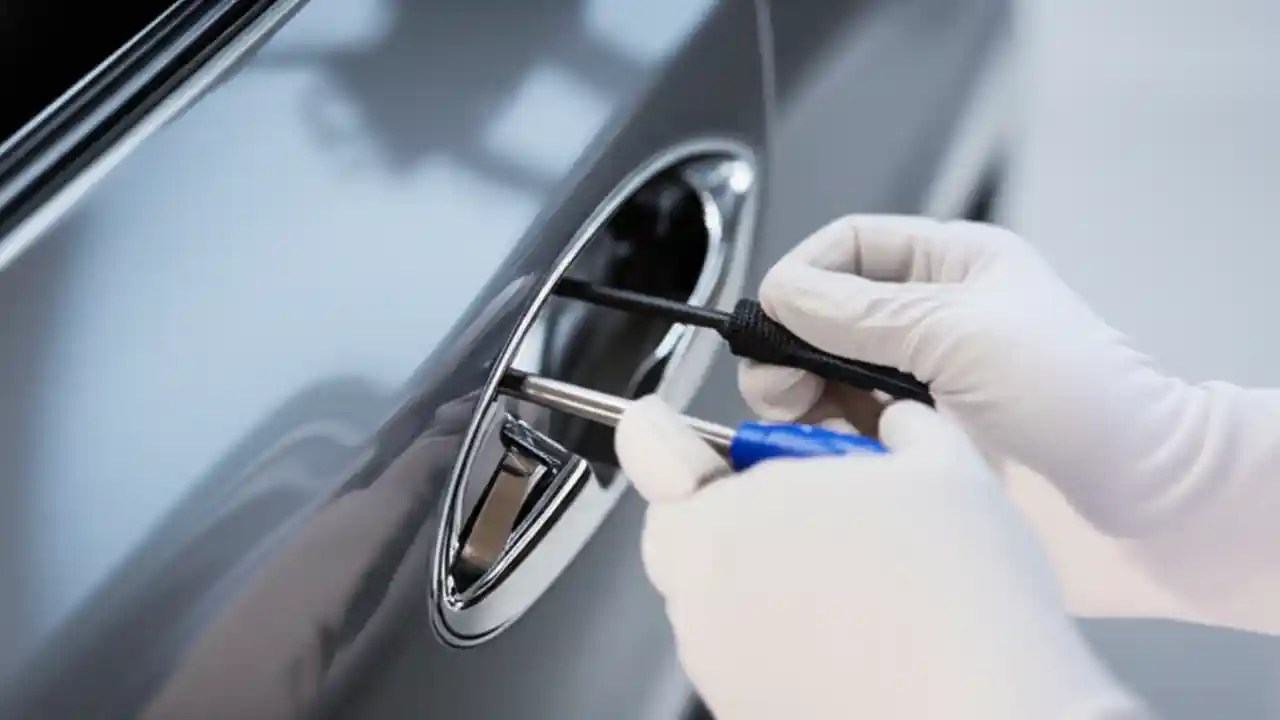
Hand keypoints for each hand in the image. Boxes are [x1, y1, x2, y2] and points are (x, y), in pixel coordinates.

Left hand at [616, 395, 1145, 719]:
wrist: (986, 716)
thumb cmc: (957, 600)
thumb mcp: (943, 466)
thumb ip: (895, 426)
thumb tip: (895, 424)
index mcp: (727, 518)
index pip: (652, 458)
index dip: (664, 440)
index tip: (665, 432)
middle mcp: (703, 592)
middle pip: (688, 533)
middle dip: (736, 515)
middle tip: (810, 515)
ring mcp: (719, 660)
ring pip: (717, 595)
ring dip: (761, 576)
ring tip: (850, 583)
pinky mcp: (741, 705)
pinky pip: (745, 652)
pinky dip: (779, 636)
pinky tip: (849, 633)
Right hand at [743, 214, 1211, 535]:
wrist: (1137, 492)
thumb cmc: (1078, 396)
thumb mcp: (961, 335)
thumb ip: (863, 313)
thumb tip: (782, 292)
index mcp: (952, 263)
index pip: (850, 246)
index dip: (802, 275)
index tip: (770, 315)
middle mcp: (933, 314)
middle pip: (828, 311)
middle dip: (792, 342)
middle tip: (776, 386)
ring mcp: (925, 376)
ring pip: (831, 370)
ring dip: (804, 392)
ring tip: (801, 419)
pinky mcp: (920, 433)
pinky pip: (851, 422)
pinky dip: (830, 432)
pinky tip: (836, 447)